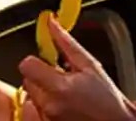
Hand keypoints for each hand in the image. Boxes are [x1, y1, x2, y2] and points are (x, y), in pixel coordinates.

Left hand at [18, 17, 135, 120]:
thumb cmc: (108, 99)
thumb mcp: (90, 65)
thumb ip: (66, 44)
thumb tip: (52, 24)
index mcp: (60, 87)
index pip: (27, 65)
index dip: (36, 61)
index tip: (48, 62)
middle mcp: (50, 105)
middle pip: (27, 80)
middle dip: (40, 76)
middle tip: (61, 78)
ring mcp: (48, 118)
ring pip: (31, 95)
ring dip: (43, 91)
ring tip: (65, 93)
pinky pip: (37, 110)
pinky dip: (46, 105)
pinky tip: (64, 104)